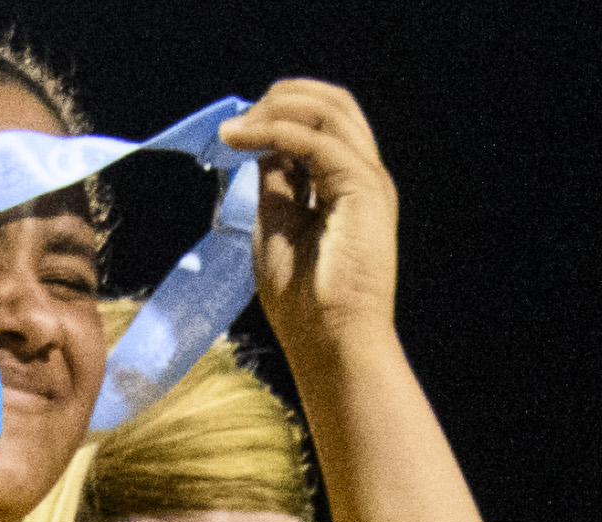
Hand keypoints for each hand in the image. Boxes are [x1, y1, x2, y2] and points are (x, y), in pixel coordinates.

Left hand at [225, 79, 398, 365]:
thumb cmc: (305, 303)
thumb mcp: (277, 224)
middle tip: (237, 123)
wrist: (332, 343)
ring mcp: (367, 180)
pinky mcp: (363, 188)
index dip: (276, 116)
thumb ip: (276, 182)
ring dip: (275, 109)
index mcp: (347, 186)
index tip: (234, 133)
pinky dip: (275, 131)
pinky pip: (316, 139)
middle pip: (332, 103)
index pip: (320, 124)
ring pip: (328, 109)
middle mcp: (363, 176)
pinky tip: (241, 139)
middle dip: (280, 98)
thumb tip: (260, 144)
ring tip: (234, 130)